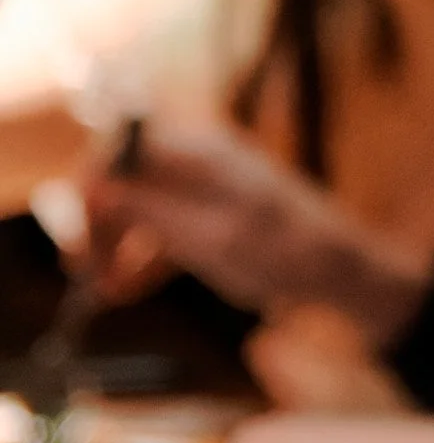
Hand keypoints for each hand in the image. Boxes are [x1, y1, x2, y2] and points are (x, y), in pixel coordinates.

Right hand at [84, 124, 429, 339]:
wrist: (344, 272)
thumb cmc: (286, 255)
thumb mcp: (212, 239)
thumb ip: (150, 210)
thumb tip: (91, 186)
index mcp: (197, 152)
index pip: (115, 153)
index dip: (88, 195)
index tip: (80, 244)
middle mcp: (196, 158)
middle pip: (122, 178)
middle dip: (99, 224)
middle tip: (86, 274)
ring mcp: (204, 184)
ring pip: (139, 205)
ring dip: (116, 245)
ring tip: (104, 290)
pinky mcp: (212, 211)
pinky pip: (162, 227)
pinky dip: (142, 256)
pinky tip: (123, 289)